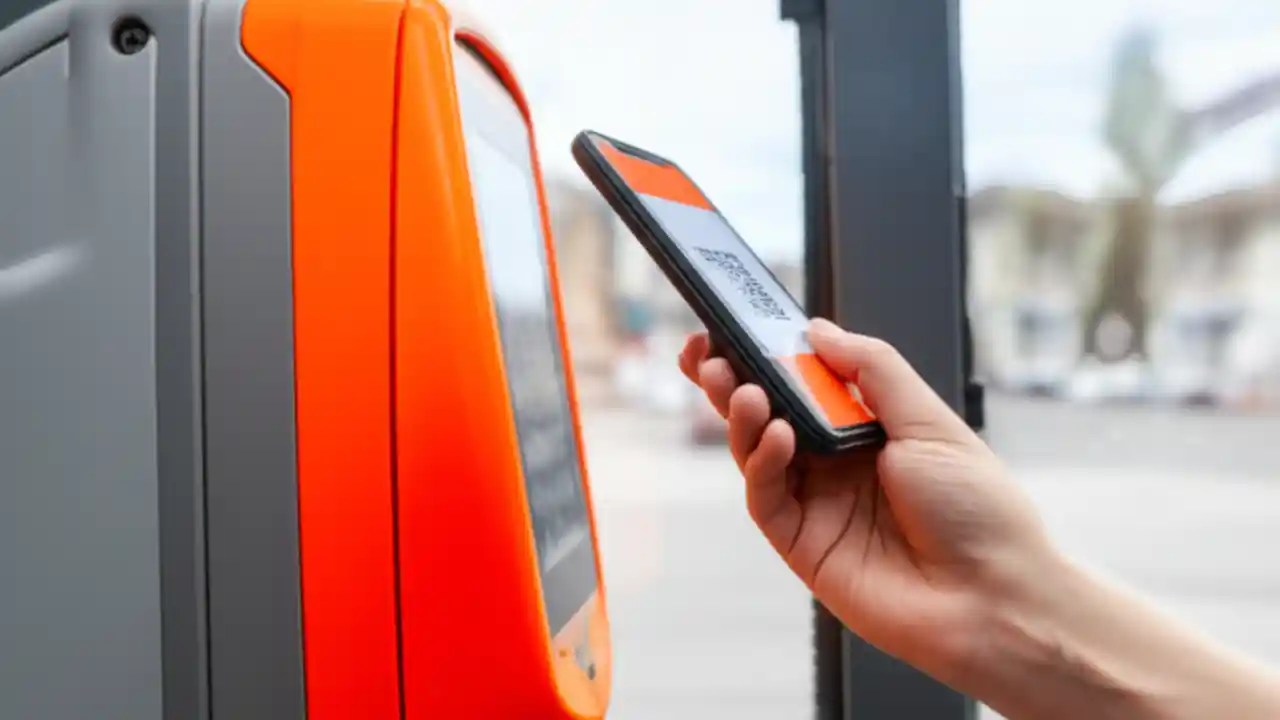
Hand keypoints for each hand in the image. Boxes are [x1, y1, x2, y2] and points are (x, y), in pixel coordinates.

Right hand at [677, 319, 1054, 683]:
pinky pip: (766, 497)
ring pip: (757, 452)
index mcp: (869, 428)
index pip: (805, 382)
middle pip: (769, 414)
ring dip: (743, 417)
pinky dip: (762, 463)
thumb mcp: (930, 421)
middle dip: (732, 380)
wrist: (992, 598)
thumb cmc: (978, 511)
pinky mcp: (802, 544)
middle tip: (709, 355)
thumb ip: (873, 370)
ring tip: (745, 391)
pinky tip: (777, 437)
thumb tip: (818, 330)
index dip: (768, 356)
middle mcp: (836, 463)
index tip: (736, 327)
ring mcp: (817, 504)